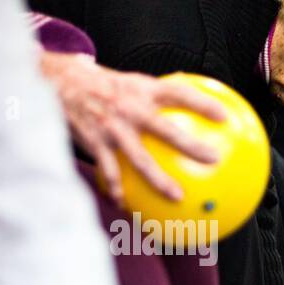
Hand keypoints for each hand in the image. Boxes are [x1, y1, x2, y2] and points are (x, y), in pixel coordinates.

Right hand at [39, 51, 223, 202]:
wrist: (57, 81)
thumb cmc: (101, 84)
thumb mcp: (129, 80)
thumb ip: (155, 92)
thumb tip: (188, 91)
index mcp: (141, 89)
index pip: (178, 92)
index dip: (202, 103)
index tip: (225, 116)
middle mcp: (129, 107)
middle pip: (165, 129)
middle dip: (190, 145)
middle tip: (214, 159)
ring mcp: (111, 127)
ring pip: (139, 158)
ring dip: (159, 180)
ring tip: (178, 197)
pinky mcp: (94, 142)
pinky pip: (109, 171)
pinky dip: (117, 188)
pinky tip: (125, 204)